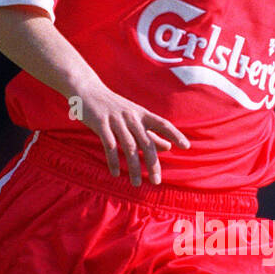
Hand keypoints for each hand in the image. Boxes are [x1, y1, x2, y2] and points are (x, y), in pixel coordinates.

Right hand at [73, 86, 189, 186]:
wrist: (88, 90)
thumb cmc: (114, 107)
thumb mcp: (135, 117)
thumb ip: (151, 132)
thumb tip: (169, 146)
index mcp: (142, 114)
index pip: (163, 123)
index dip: (175, 134)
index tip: (186, 146)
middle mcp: (132, 117)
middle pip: (146, 142)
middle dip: (152, 163)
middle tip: (156, 181)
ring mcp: (116, 120)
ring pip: (129, 147)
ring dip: (133, 167)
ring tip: (136, 183)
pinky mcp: (100, 124)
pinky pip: (109, 145)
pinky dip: (113, 160)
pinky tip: (115, 173)